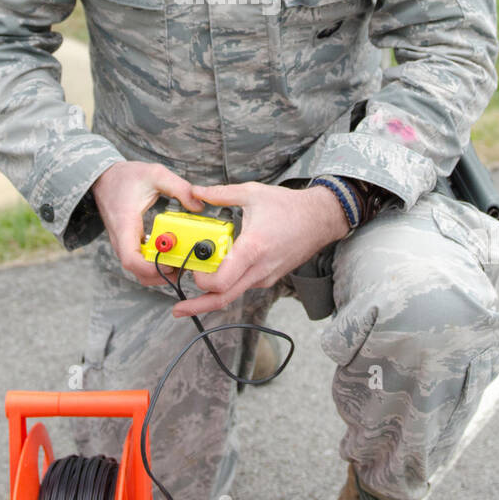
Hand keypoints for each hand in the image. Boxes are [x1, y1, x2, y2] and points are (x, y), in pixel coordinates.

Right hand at [91, 160, 204, 287]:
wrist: (105, 178)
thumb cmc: (126, 176)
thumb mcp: (155, 174)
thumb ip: (179, 187)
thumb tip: (199, 206)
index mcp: (125, 225)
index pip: (131, 259)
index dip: (151, 268)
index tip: (169, 263)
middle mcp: (122, 240)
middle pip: (138, 272)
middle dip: (162, 274)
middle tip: (183, 264)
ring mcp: (125, 244)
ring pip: (140, 271)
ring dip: (160, 271)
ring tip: (180, 260)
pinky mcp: (130, 243)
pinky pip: (142, 262)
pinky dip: (156, 264)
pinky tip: (172, 253)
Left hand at [170, 180, 349, 319]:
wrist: (320, 219)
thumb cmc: (288, 206)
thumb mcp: (252, 193)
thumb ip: (220, 194)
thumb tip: (196, 191)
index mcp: (252, 248)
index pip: (222, 281)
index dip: (201, 281)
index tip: (191, 269)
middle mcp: (259, 268)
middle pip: (224, 299)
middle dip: (198, 306)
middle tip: (178, 308)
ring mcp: (265, 276)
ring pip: (234, 294)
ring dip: (212, 294)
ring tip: (194, 286)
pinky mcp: (269, 277)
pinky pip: (244, 286)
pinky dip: (228, 285)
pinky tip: (217, 273)